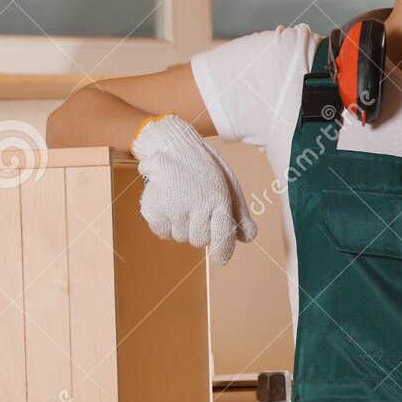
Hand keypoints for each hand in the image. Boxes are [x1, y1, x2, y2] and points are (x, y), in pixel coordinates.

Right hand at [133, 113, 257, 263]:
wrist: (171, 143)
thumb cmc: (204, 168)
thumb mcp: (228, 183)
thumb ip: (239, 212)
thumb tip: (248, 238)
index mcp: (219, 199)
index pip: (223, 236)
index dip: (222, 250)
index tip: (221, 258)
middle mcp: (198, 205)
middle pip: (199, 241)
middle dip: (198, 231)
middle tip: (194, 210)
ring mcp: (174, 207)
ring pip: (180, 237)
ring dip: (181, 225)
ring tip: (180, 201)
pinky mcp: (153, 208)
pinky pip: (162, 232)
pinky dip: (164, 223)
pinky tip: (167, 203)